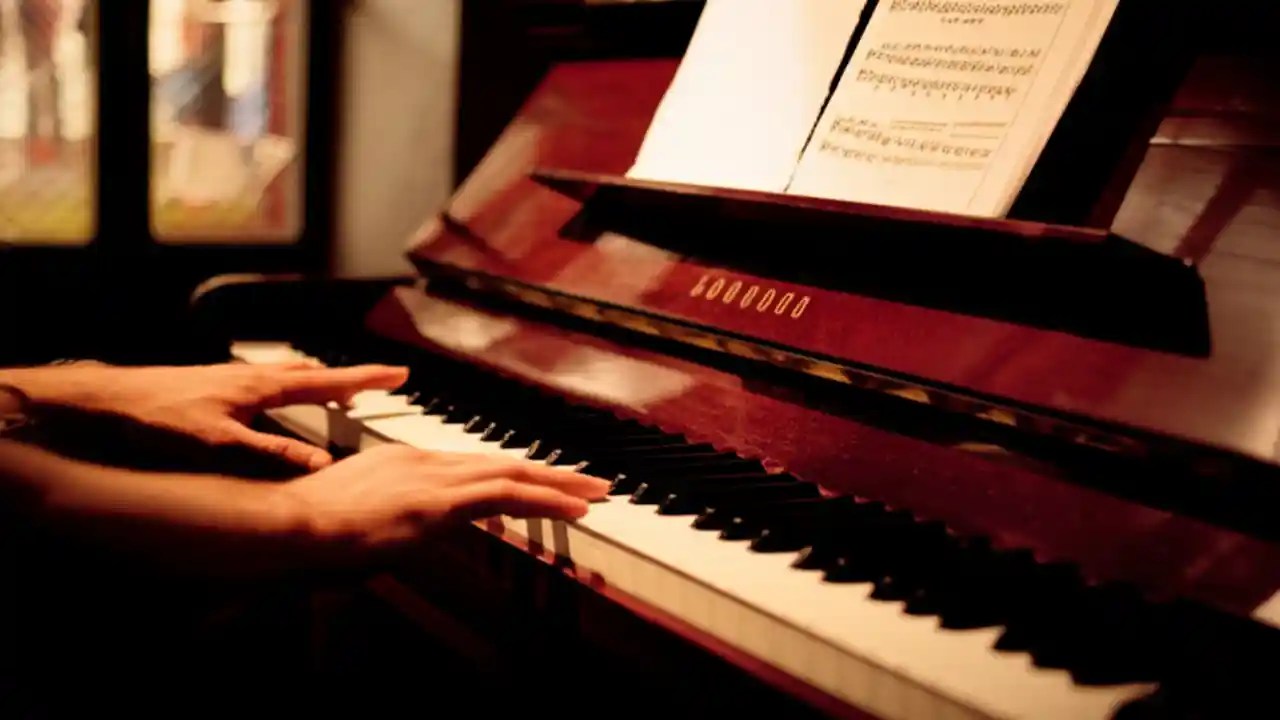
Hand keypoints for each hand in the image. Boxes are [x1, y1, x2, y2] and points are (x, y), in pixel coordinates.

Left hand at [22, 361, 408, 469]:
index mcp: (258, 387)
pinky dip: (284, 395)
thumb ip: (272, 457)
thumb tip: (323, 470)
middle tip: (373, 388)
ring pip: (284, 380)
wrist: (98, 401)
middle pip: (308, 375)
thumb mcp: (218, 445)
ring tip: (333, 399)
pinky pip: (262, 389)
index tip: (399, 374)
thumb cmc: (153, 420)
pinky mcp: (208, 391)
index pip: (325, 381)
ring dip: (314, 387)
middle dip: (345, 382)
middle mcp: (247, 379)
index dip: (365, 380)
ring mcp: (227, 382)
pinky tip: (272, 412)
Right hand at [276, 444, 609, 558]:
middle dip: (549, 474)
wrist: (293, 522)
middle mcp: (427, 461)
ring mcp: (435, 477)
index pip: (472, 466)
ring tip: (597, 493)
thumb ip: (385, 517)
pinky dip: (547, 498)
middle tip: (589, 481)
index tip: (537, 481)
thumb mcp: (355, 514)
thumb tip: (395, 533)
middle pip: (502, 463)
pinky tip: (574, 508)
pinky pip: (508, 494)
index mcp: (405, 461)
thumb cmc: (310, 526)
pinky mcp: (441, 500)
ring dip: (561, 484)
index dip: (510, 473)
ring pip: (514, 474)